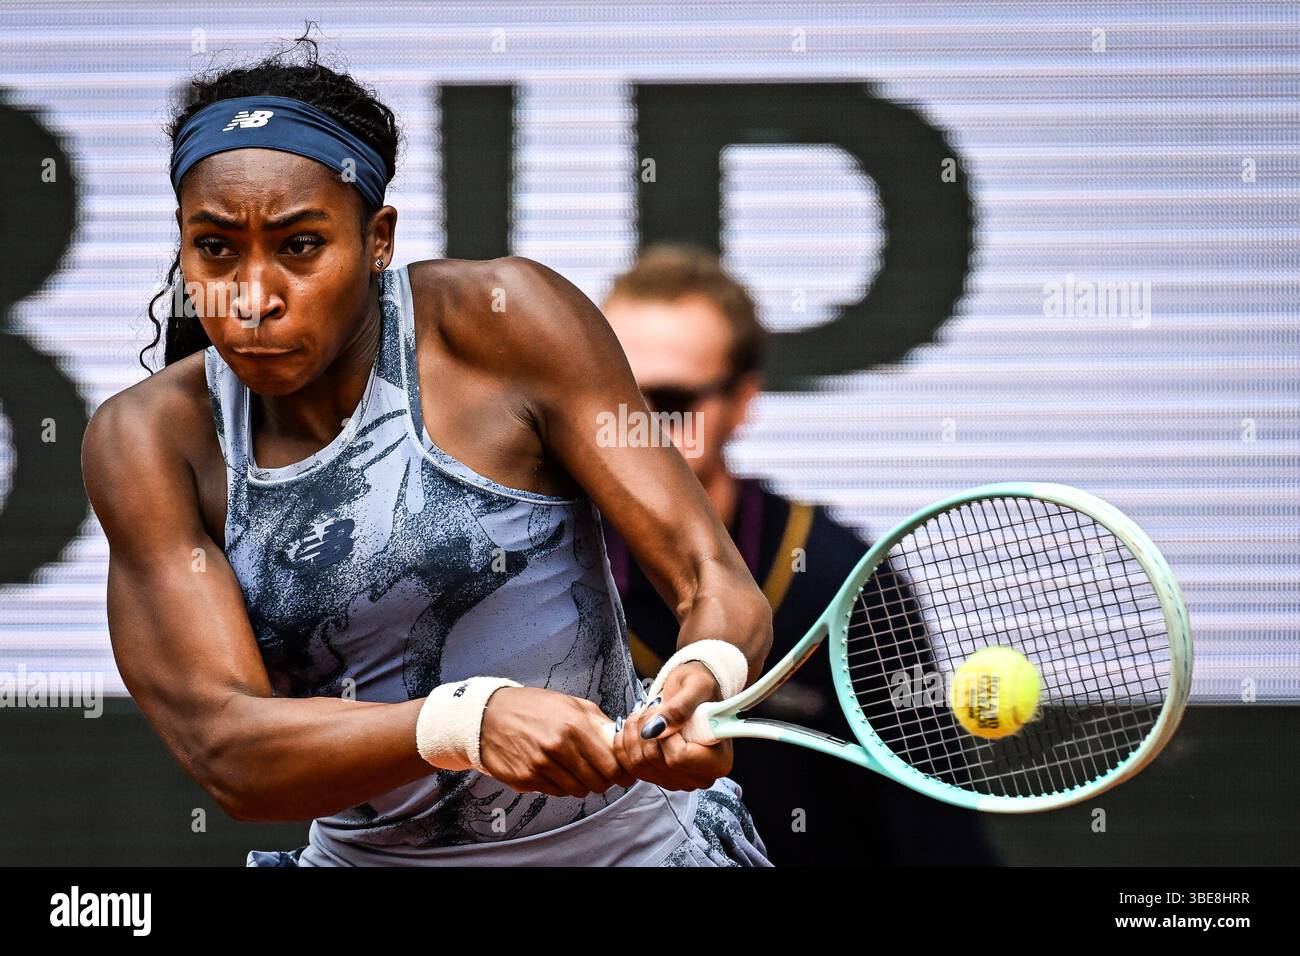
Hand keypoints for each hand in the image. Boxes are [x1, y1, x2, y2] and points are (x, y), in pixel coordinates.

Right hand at [478, 687, 635, 797]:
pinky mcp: (525, 780)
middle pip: (597, 783)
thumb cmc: (533, 707)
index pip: (611, 766)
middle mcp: (558, 748)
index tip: (624, 774)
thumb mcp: (571, 703)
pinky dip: (560, 785)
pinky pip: (556, 793)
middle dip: (603, 780)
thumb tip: (621, 741)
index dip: (622, 773)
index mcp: (574, 726)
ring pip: (578, 791)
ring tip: (574, 768)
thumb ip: (599, 723)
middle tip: (599, 772)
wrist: (488, 715)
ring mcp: (540, 767)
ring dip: (581, 783)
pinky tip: (554, 769)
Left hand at [612, 661, 733, 790]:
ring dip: (633, 732)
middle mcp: (699, 778)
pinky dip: (625, 742)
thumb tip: (656, 729)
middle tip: (654, 706)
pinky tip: (634, 726)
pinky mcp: (658, 777)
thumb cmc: (701, 688)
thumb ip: (679, 708)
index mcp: (717, 761)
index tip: (664, 710)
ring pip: (637, 764)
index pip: (678, 757)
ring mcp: (677, 780)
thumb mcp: (696, 687)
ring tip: (646, 713)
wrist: (693, 694)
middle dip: (645, 727)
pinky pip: (629, 766)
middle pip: (653, 760)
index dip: (664, 732)